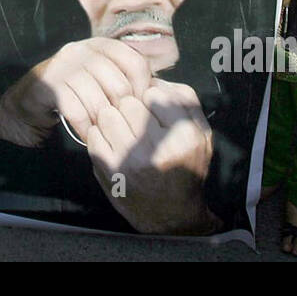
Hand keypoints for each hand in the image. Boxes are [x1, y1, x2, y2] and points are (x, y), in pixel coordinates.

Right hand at [0, 37, 153, 147]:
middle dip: (123, 111)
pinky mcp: (50, 84)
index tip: (142, 108)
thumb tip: (158, 95)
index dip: (144, 87)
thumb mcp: (102, 77)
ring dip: (104, 123)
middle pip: (118, 84)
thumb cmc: (77, 90)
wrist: (33, 95)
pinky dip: (85, 127)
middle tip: (122, 127)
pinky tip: (88, 136)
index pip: (135, 61)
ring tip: (106, 134)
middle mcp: (83, 49)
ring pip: (98, 99)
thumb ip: (125, 79)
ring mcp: (65, 65)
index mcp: (102, 45)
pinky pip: (76, 110)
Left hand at [87, 79, 217, 234]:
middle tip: (135, 119)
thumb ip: (185, 102)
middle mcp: (156, 150)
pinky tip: (113, 143)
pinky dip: (101, 135)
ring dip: (112, 118)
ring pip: (107, 114)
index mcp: (183, 138)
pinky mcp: (109, 171)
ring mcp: (129, 162)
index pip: (153, 94)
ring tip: (123, 129)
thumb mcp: (202, 135)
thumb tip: (154, 79)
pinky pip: (94, 135)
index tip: (152, 109)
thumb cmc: (187, 169)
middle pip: (127, 102)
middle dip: (129, 106)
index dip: (150, 97)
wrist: (171, 216)